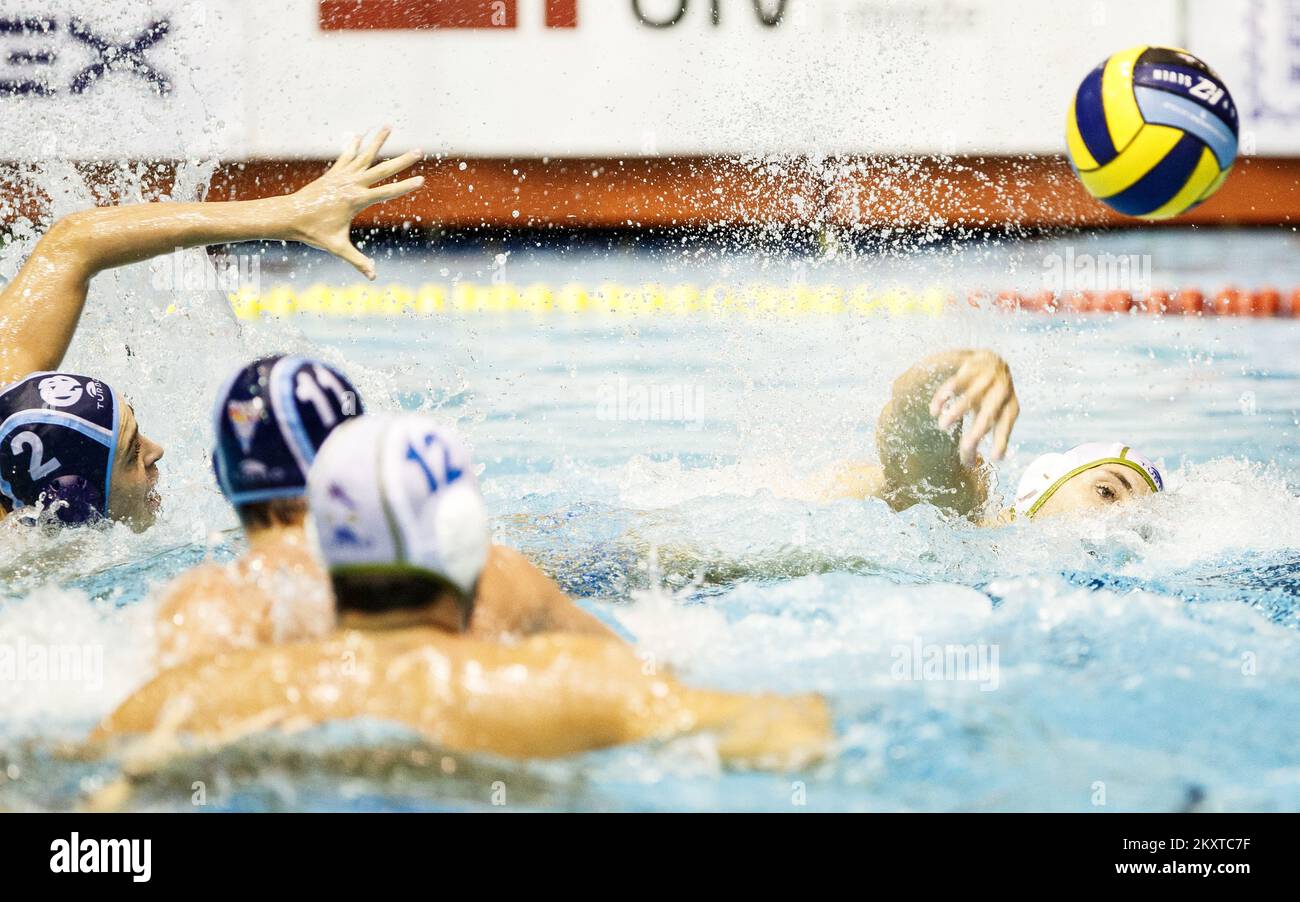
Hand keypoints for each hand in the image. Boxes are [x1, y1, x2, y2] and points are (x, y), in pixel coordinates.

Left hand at [285, 127, 422, 279]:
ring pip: (365, 155)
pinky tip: (359, 136)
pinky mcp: (333, 175)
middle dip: (402, 160)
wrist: (289, 215)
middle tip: (419, 150)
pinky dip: (354, 146)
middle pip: (382, 169)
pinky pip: (347, 157)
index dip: (405, 187)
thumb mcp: (337, 248)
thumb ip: (357, 261)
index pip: (387, 192)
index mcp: (356, 200)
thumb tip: (373, 276)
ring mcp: (342, 177)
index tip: (421, 180)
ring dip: (378, 141)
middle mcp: (351, 184)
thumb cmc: (313, 232)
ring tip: (389, 126)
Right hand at [927, 349, 1019, 465]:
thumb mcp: (993, 412)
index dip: (1001, 441)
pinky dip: (944, 397)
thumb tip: (970, 465)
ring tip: (942, 426)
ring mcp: (986, 377)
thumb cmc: (990, 394)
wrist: (990, 358)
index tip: (996, 458)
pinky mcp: (971, 366)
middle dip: (976, 433)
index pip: (1005, 425)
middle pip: (988, 415)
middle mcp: (1001, 391)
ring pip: (969, 398)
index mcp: (1009, 405)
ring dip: (956, 412)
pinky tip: (934, 409)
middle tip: (965, 448)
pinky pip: (955, 383)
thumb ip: (985, 433)